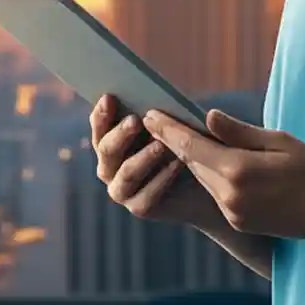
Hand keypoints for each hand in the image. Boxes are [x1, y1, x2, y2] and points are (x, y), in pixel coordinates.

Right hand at [91, 94, 220, 227]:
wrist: (205, 183)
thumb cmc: (184, 145)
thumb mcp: (173, 125)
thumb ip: (159, 114)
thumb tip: (153, 103)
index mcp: (112, 141)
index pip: (100, 126)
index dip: (102, 113)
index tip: (110, 96)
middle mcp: (109, 166)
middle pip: (107, 149)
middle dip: (121, 134)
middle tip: (137, 120)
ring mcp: (122, 189)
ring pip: (127, 172)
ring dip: (144, 157)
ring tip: (162, 145)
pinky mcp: (139, 207)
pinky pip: (147, 194)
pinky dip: (162, 178)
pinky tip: (177, 164)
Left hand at [142, 107, 304, 240]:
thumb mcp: (280, 141)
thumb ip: (239, 132)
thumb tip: (208, 117)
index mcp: (239, 170)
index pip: (191, 146)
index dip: (168, 129)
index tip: (150, 114)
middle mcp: (230, 195)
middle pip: (193, 163)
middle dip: (176, 142)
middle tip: (158, 120)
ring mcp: (233, 212)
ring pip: (204, 179)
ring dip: (194, 159)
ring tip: (181, 137)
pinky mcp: (238, 222)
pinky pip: (217, 194)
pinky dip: (213, 176)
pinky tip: (215, 163)